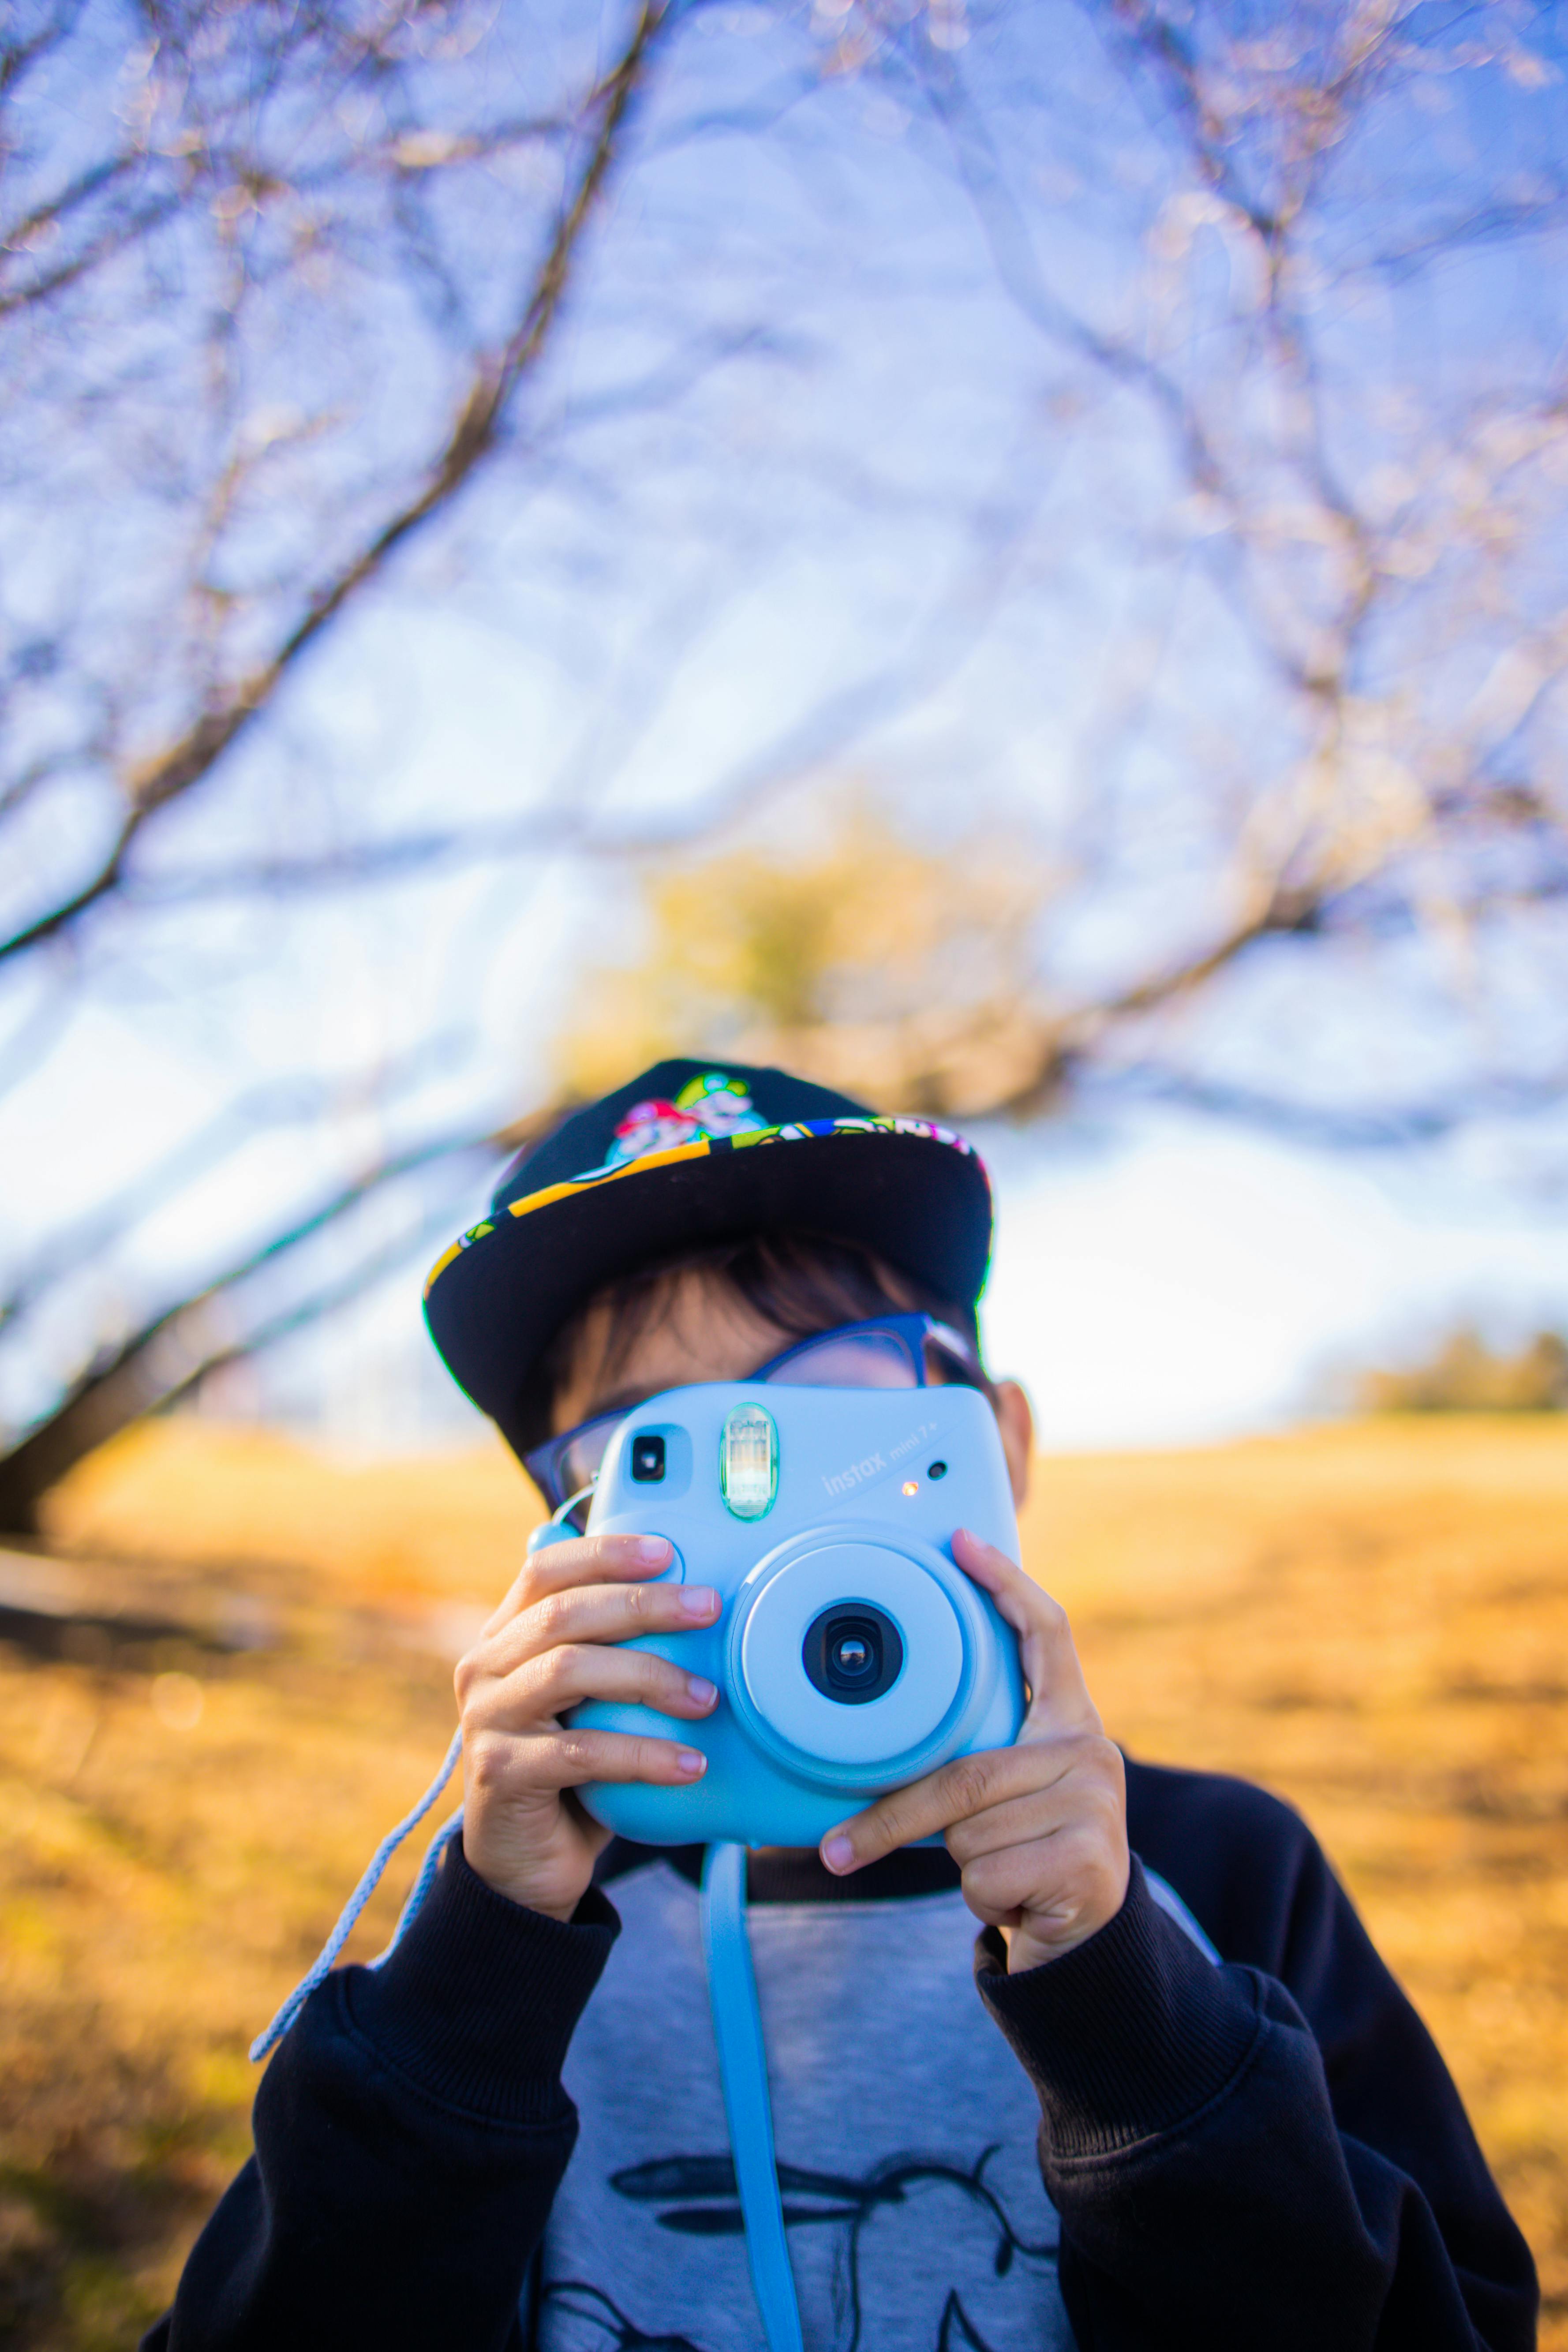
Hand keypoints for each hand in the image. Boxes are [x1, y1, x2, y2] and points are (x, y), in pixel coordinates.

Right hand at [454, 1532, 719, 1921]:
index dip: (604, 1553)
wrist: (523, 1861)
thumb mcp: (585, 1702)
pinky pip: (582, 1752)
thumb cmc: (568, 1769)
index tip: (667, 1551)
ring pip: (570, 1671)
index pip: (544, 1571)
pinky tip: (690, 1764)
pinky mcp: (500, 1771)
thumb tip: (691, 1604)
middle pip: (564, 1613)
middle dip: (643, 1604)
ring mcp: (486, 1718)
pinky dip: (644, 1755)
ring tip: (706, 1697)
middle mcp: (483, 1667)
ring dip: (649, 1677)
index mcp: (503, 1636)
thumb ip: (610, 1653)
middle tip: (707, 1609)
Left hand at [818, 1529, 1128, 1971]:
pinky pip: (985, 1874)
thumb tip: (871, 1742)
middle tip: (838, 1849)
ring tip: (999, 1867)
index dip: (1005, 1583)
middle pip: (964, 1771)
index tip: (961, 1541)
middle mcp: (1091, 1751)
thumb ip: (971, 1759)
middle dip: (894, 1817)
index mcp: (1068, 1724)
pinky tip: (1019, 1898)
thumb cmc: (1026, 1853)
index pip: (1045, 1634)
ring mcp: (1095, 1805)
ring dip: (960, 1861)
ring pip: (968, 1829)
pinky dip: (982, 1897)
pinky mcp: (1088, 1859)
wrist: (1086, 1940)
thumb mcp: (1005, 1795)